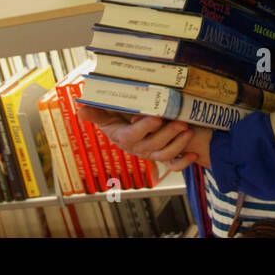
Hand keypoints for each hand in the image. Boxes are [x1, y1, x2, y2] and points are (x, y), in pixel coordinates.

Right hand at [78, 105, 203, 166]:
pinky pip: (173, 165)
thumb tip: (80, 109)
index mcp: (124, 137)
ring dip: (178, 145)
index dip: (144, 128)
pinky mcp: (163, 155)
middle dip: (168, 134)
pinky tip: (193, 154)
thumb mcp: (106, 113)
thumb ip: (96, 112)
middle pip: (153, 146)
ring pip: (165, 155)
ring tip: (188, 130)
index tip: (156, 117)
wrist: (129, 126)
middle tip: (180, 123)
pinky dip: (184, 162)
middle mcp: (138, 148)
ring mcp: (152, 153)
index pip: (132, 136)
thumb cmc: (118, 117)